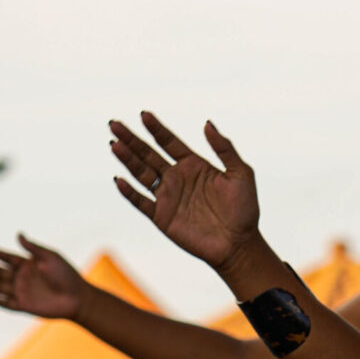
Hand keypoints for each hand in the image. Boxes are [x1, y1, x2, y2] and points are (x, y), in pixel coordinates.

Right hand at [0, 236, 86, 319]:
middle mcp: (23, 278)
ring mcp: (22, 292)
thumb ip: (33, 248)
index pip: (8, 258)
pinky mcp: (24, 306)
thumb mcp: (50, 257)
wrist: (77, 297)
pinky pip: (8, 304)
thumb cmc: (66, 274)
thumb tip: (19, 234)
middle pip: (0, 272)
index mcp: (28, 264)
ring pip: (0, 287)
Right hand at [110, 112, 259, 270]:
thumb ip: (224, 148)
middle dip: (132, 139)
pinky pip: (141, 202)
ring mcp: (168, 197)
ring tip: (114, 143)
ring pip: (141, 174)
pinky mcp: (162, 217)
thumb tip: (207, 123)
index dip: (156, 128)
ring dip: (127, 159)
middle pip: (149, 154)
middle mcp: (177, 178)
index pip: (169, 142)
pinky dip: (129, 192)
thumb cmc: (245, 209)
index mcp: (194, 165)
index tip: (144, 114)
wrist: (240, 244)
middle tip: (115, 123)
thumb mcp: (241, 173)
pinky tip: (119, 179)